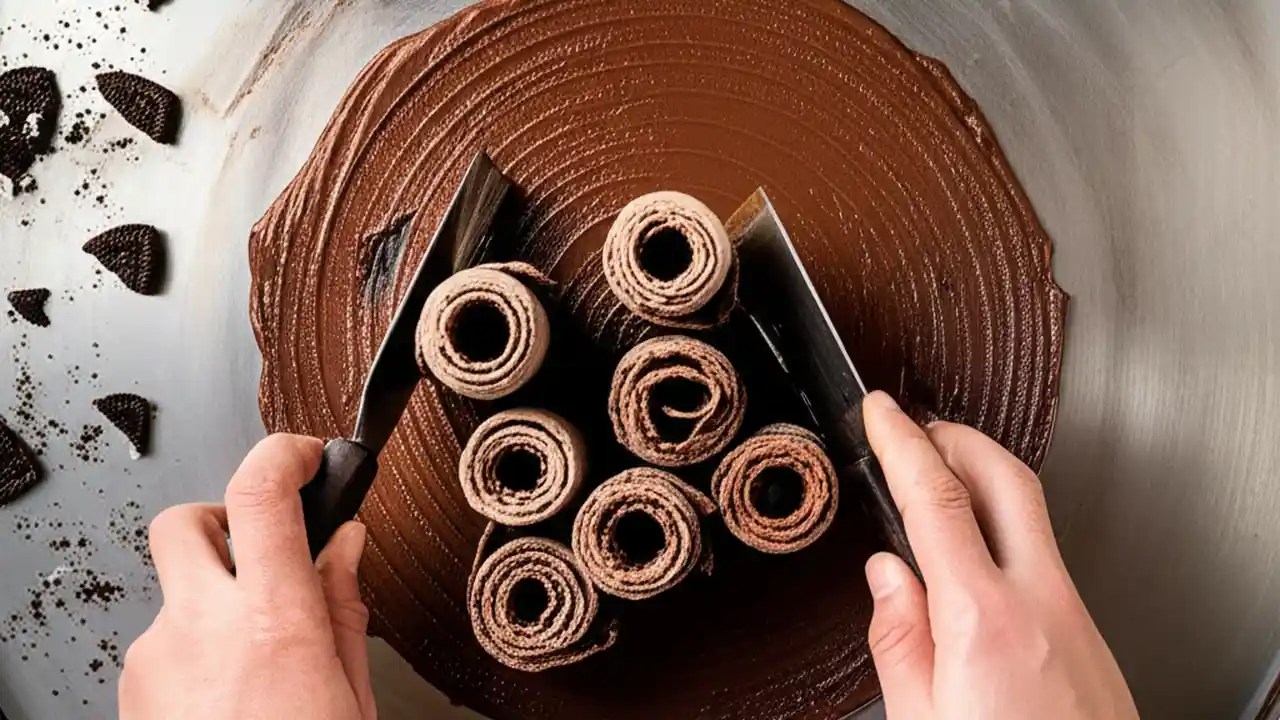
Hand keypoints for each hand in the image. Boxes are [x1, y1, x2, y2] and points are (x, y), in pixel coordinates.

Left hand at [119, 434, 375, 719]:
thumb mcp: (352, 698)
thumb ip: (342, 611)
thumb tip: (345, 546)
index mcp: (274, 623)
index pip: (260, 493)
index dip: (283, 454)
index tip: (304, 456)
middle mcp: (202, 629)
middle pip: (185, 521)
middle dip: (224, 519)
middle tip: (262, 552)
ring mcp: (155, 658)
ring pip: (178, 592)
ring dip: (216, 604)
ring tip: (256, 658)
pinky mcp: (131, 689)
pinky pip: (163, 642)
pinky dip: (197, 651)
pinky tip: (230, 690)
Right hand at [861, 391, 1137, 718]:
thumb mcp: (921, 718)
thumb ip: (898, 637)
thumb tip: (887, 575)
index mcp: (981, 618)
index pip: (935, 496)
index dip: (901, 440)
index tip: (880, 412)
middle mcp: (1040, 603)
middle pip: (1008, 479)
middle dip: (958, 436)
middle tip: (916, 427)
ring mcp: (1073, 616)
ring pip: (1031, 516)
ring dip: (982, 483)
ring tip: (933, 489)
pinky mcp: (1089, 637)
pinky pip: (1041, 558)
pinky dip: (1001, 531)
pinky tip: (969, 558)